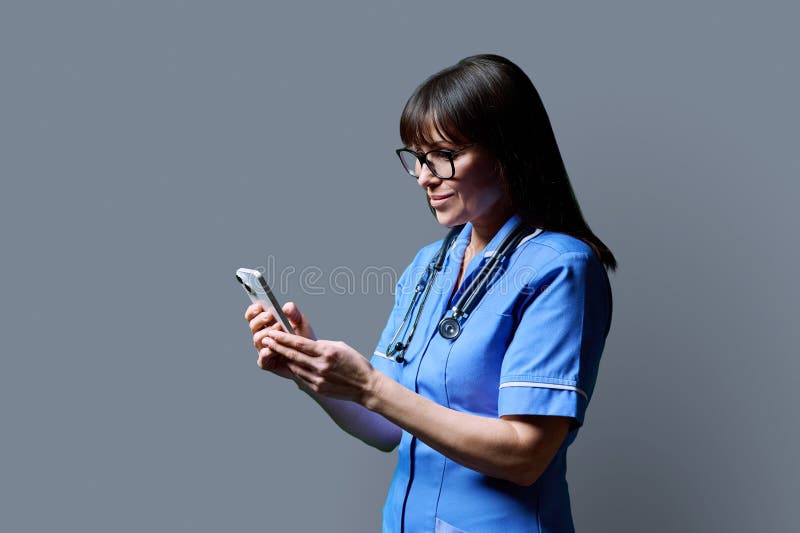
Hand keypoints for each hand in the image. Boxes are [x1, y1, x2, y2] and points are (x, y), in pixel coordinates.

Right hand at [244, 301, 316, 379]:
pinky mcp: (266, 363)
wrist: (311, 358)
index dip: (253, 310)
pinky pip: (262, 356)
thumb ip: (294, 313)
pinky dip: (268, 351)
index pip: (252, 315)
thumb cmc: (304, 339)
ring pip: (257, 339)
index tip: (260, 305)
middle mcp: (262, 336)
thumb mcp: (301, 323)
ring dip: (267, 333)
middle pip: (252, 325)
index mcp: (267, 324)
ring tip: (280, 329)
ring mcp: (263, 349)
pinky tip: (276, 348)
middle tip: (270, 315)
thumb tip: (286, 307)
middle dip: (260, 319)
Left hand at [262, 330, 377, 403]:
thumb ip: (321, 345)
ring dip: (284, 358)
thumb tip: (306, 344)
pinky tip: (290, 363)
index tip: (273, 333)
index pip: (299, 343)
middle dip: (277, 347)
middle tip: (265, 340)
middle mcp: (321, 365)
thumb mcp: (340, 346)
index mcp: (327, 351)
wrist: (366, 386)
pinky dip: (295, 369)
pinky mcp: (318, 388)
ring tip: (274, 350)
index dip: (283, 338)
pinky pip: (301, 377)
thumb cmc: (355, 363)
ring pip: (295, 366)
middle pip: (293, 355)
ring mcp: (318, 378)